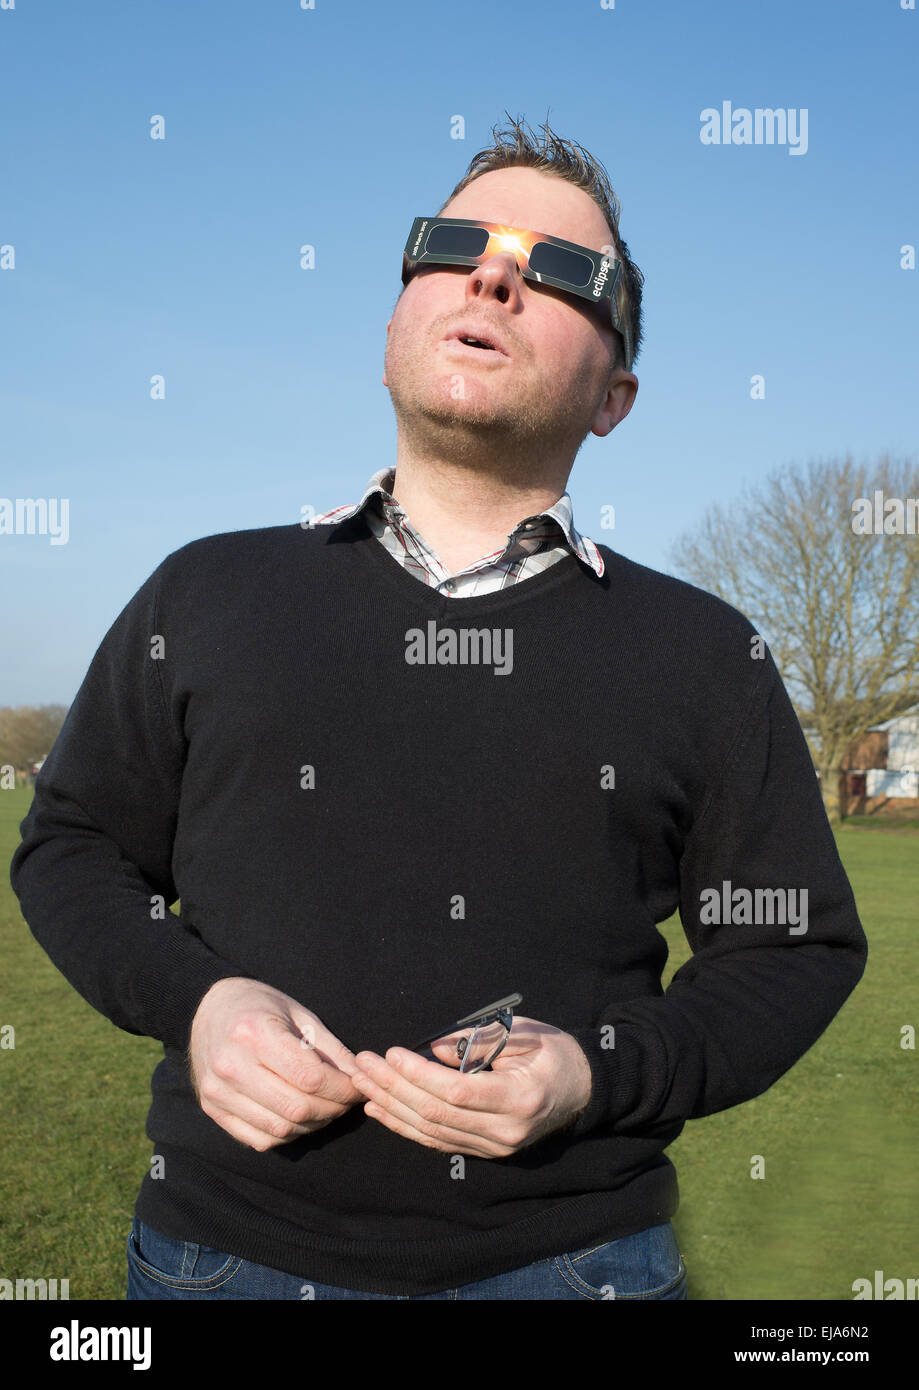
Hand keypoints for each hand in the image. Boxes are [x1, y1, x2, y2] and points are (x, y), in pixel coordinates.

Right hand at [188, 977, 363, 1151]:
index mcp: (253, 1033)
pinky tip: (300, 1118)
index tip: (357, 1087)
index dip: (342, 1089)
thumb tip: (360, 1079)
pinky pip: (258, 1139)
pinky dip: (287, 1134)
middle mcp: (231, 1065)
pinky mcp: (211, 1109)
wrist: (209, 1009)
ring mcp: (217, 1091)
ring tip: (327, 1108)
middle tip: (346, 1101)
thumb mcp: (300, 1014)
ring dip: (313, 1125)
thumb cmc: (261, 1007)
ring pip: (279, 1128)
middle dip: (332, 1109)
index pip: (310, 1078)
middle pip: (296, 1107)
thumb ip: (330, 1049)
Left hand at [352, 1016, 592, 1158]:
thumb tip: (432, 1048)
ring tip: (363, 1083)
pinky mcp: (484, 1152)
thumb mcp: (526, 1034)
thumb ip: (481, 1040)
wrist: (581, 1090)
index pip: (456, 1092)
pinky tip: (379, 1110)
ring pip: (431, 1132)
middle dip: (393, 1088)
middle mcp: (505, 1132)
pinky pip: (437, 1141)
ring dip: (391, 1107)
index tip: (391, 1052)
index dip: (418, 1074)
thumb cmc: (553, 1053)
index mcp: (519, 1099)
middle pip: (437, 1114)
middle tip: (363, 1063)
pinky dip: (404, 1125)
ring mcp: (494, 1147)